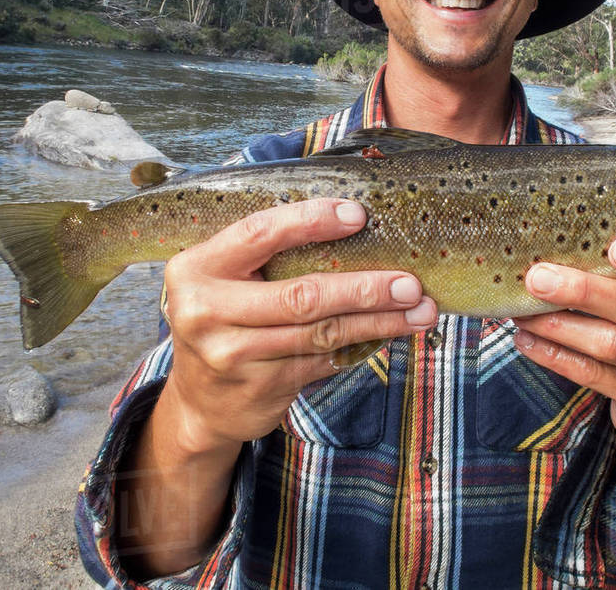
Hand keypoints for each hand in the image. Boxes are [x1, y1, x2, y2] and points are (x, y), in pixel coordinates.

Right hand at [160, 198, 437, 452]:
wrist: (198, 401)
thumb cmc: (221, 317)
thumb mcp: (221, 275)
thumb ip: (263, 249)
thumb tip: (350, 217)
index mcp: (197, 268)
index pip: (260, 234)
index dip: (311, 222)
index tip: (358, 215)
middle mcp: (208, 312)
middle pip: (302, 295)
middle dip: (365, 288)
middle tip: (410, 283)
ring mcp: (233, 356)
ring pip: (322, 334)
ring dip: (378, 322)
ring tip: (418, 310)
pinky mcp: (260, 388)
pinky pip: (323, 361)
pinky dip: (362, 345)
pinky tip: (390, 333)